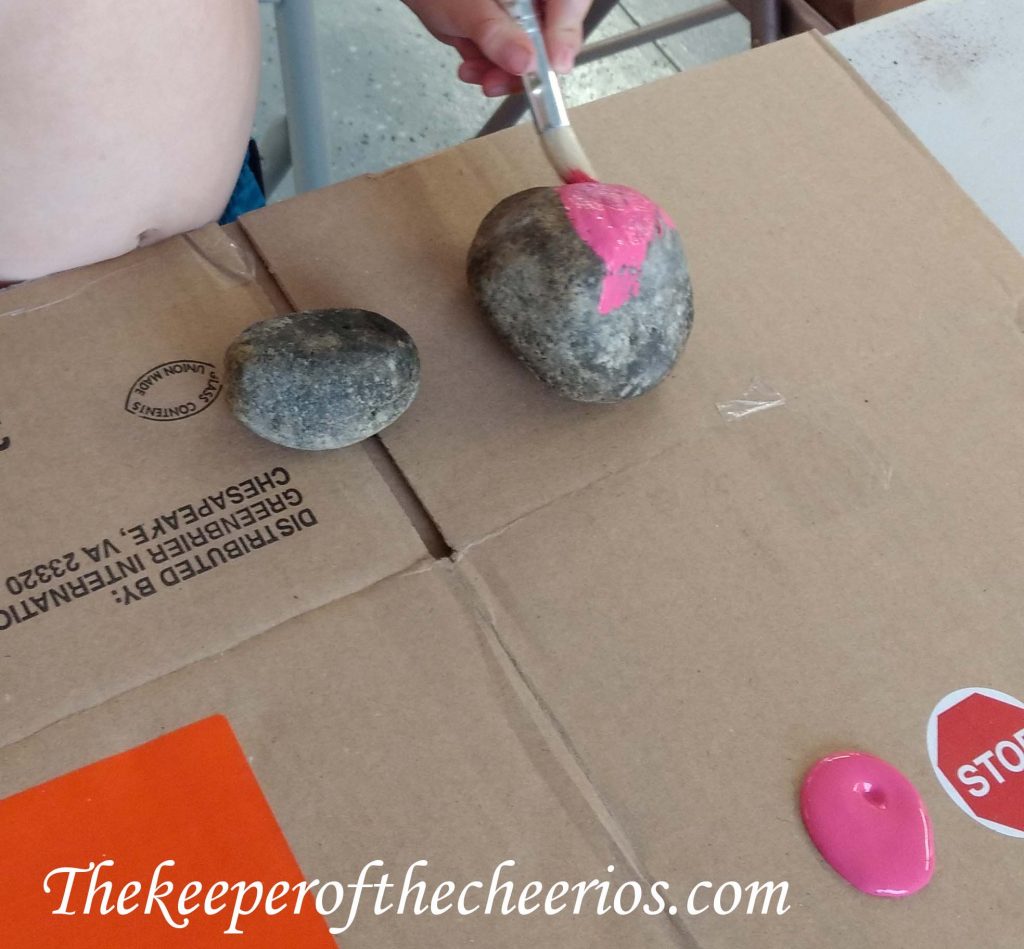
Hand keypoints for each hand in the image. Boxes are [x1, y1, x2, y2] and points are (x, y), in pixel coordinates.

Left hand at [403, 0, 590, 95]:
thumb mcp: (465, 5)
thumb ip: (495, 31)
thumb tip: (525, 60)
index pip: (570, 3)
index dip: (566, 35)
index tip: (555, 66)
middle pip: (552, 34)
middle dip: (527, 64)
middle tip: (502, 80)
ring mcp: (519, 14)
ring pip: (530, 54)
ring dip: (504, 74)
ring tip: (478, 75)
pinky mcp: (504, 31)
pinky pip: (509, 59)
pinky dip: (491, 71)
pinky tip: (472, 68)